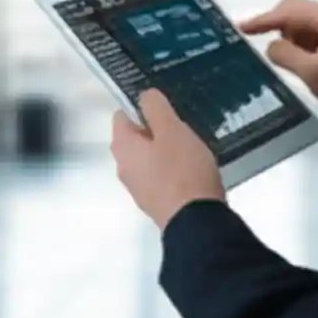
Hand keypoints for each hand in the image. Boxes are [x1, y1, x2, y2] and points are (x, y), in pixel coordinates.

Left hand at [112, 90, 225, 230]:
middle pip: (135, 138)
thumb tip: (143, 95)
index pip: (121, 115)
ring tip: (191, 151)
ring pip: (149, 158)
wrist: (196, 222)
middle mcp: (123, 167)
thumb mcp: (171, 129)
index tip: (166, 109)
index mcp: (122, 146)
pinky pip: (159, 177)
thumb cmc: (182, 170)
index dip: (142, 108)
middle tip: (182, 130)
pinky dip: (172, 171)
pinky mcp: (155, 203)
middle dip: (157, 130)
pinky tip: (192, 172)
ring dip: (166, 151)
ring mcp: (138, 188)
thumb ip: (155, 108)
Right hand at [241, 0, 317, 125]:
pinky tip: (303, 64)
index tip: (241, 28)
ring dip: (292, 40)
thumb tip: (272, 46)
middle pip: (297, 12)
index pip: (288, 11)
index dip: (262, 20)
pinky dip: (304, 47)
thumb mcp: (313, 72)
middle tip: (264, 49)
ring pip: (305, 25)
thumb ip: (285, 55)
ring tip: (293, 64)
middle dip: (278, 29)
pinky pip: (316, 36)